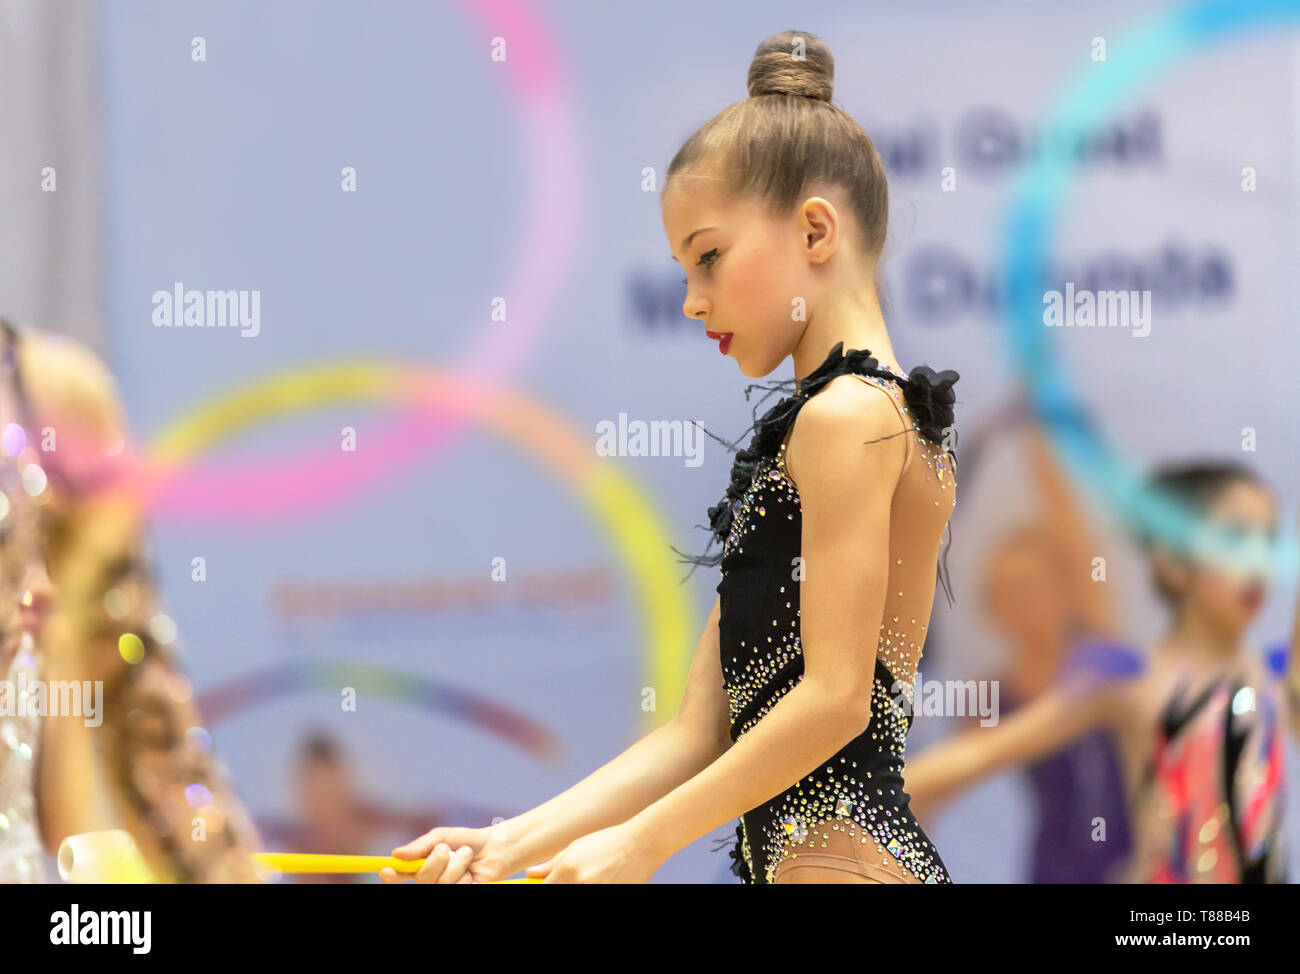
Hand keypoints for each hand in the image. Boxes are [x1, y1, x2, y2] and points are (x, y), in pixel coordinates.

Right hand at [380, 823, 514, 883]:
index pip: (399, 875)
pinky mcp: (460, 894)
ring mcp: (445, 889)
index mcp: (421, 866)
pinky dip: (465, 877)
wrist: (494, 849)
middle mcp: (430, 880)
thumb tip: (396, 853)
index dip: (391, 875)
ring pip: (442, 884)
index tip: (386, 869)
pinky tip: (471, 873)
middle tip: (448, 849)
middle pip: (422, 879)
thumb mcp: (442, 837)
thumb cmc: (467, 841)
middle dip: (436, 861)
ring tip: (466, 856)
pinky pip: (457, 889)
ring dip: (456, 865)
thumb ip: (421, 845)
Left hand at [523, 821, 660, 883]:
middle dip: (563, 888)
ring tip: (594, 878)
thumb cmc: (608, 842)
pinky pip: (598, 896)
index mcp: (568, 870)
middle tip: (576, 880)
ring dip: (581, 888)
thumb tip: (531, 873)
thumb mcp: (576, 847)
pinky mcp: (612, 895)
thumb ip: (552, 864)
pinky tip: (603, 880)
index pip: (545, 890)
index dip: (543, 889)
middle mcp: (580, 883)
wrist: (641, 844)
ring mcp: (598, 891)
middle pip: (559, 894)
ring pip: (578, 895)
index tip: (549, 886)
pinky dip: (598, 888)